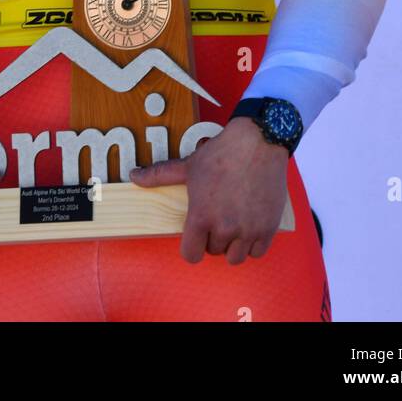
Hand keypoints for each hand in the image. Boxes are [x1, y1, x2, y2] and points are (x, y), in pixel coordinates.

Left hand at [129, 116, 288, 264]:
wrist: (258, 142)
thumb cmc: (221, 153)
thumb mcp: (188, 165)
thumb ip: (160, 175)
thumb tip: (134, 176)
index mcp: (201, 216)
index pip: (190, 254)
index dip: (191, 246)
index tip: (196, 236)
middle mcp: (224, 228)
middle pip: (214, 252)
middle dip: (213, 239)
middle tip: (217, 218)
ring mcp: (248, 230)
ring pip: (236, 258)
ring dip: (233, 245)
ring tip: (233, 225)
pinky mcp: (268, 228)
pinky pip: (258, 253)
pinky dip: (253, 244)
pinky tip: (249, 226)